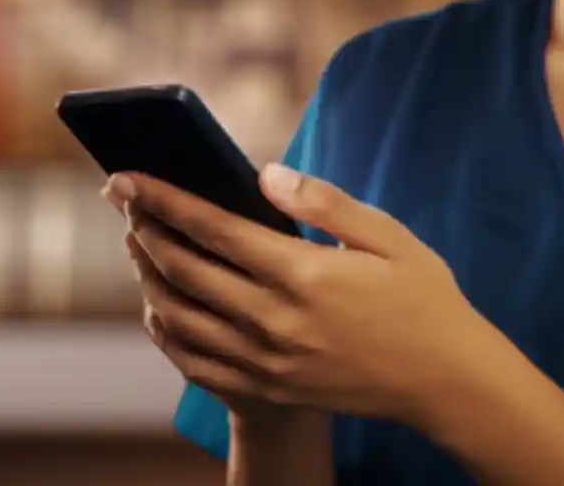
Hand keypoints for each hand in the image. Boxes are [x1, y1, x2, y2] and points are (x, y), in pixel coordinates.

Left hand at [102, 164, 482, 423]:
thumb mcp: (388, 238)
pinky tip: (158, 304)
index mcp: (303, 275)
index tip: (126, 176)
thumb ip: (324, 203)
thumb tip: (265, 174)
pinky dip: (165, 330)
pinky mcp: (266, 388)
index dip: (163, 199)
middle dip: (143, 227)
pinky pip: (193, 363)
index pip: (213, 228)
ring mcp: (266, 362)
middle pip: (184, 269)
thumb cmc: (421, 300)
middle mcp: (275, 321)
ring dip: (146, 275)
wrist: (444, 382)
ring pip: (179, 317)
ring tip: (136, 243)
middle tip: (119, 198)